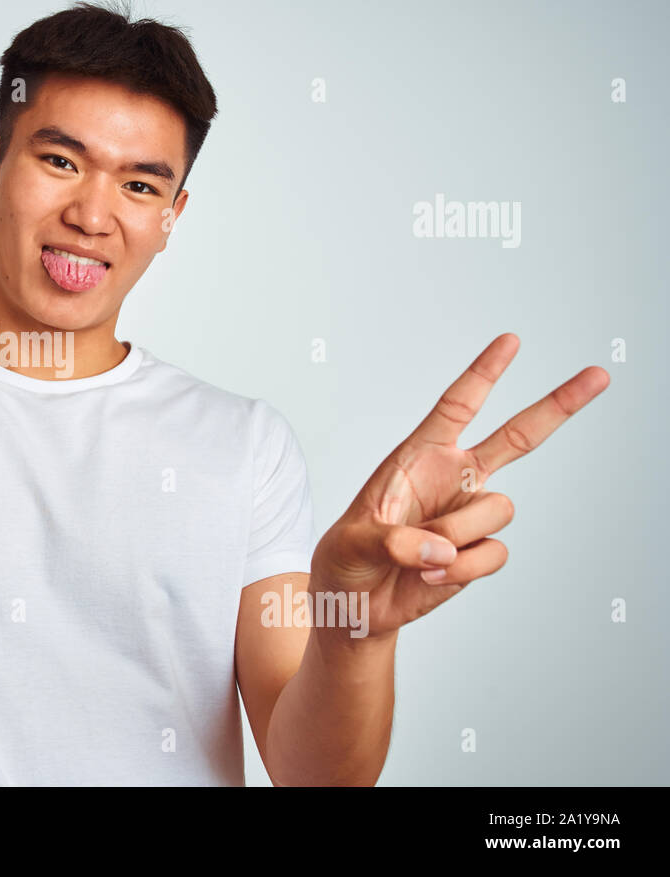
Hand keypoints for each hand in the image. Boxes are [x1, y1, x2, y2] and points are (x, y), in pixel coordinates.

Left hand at [310, 333, 609, 639]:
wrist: (357, 605)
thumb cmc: (346, 560)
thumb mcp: (351, 543)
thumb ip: (390, 541)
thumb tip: (439, 548)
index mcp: (418, 457)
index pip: (457, 406)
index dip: (484, 373)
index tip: (511, 340)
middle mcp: (453, 479)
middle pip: (518, 436)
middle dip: (558, 405)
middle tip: (598, 374)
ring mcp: (470, 515)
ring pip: (499, 510)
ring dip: (457, 535)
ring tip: (417, 555)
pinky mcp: (480, 553)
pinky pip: (494, 554)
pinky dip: (462, 570)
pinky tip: (429, 576)